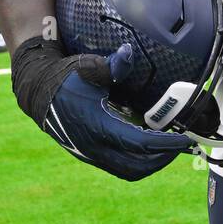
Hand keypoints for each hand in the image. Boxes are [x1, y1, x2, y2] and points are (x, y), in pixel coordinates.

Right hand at [11, 38, 194, 181]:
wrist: (37, 92)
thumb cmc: (65, 78)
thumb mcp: (88, 68)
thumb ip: (113, 65)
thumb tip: (129, 52)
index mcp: (97, 127)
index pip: (140, 144)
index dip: (166, 144)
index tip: (185, 140)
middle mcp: (94, 147)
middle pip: (138, 166)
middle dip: (163, 158)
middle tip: (181, 145)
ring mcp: (91, 154)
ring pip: (129, 171)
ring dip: (151, 163)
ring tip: (168, 148)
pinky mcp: (90, 155)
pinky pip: (119, 167)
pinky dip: (137, 161)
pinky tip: (148, 146)